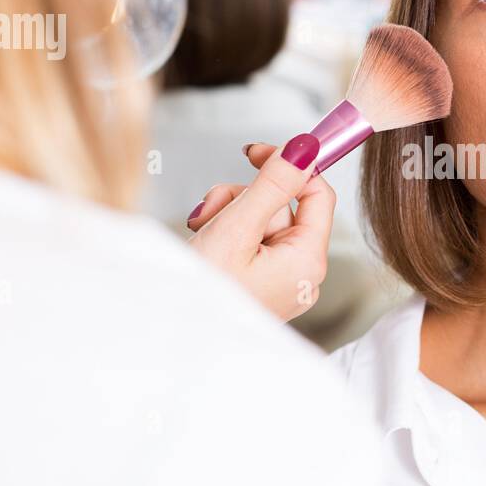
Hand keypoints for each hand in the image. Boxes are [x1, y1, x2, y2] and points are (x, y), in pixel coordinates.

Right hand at [186, 134, 333, 320]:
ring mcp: (281, 283)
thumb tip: (306, 149)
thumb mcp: (237, 227)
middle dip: (243, 199)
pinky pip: (252, 244)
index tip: (255, 153)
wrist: (167, 336)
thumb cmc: (200, 294)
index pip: (318, 193)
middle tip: (212, 212)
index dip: (290, 166)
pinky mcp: (261, 286)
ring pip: (261, 222)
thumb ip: (273, 183)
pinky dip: (227, 235)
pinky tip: (205, 245)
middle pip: (283, 207)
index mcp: (308, 261)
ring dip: (229, 215)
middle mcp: (302, 275)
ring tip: (203, 232)